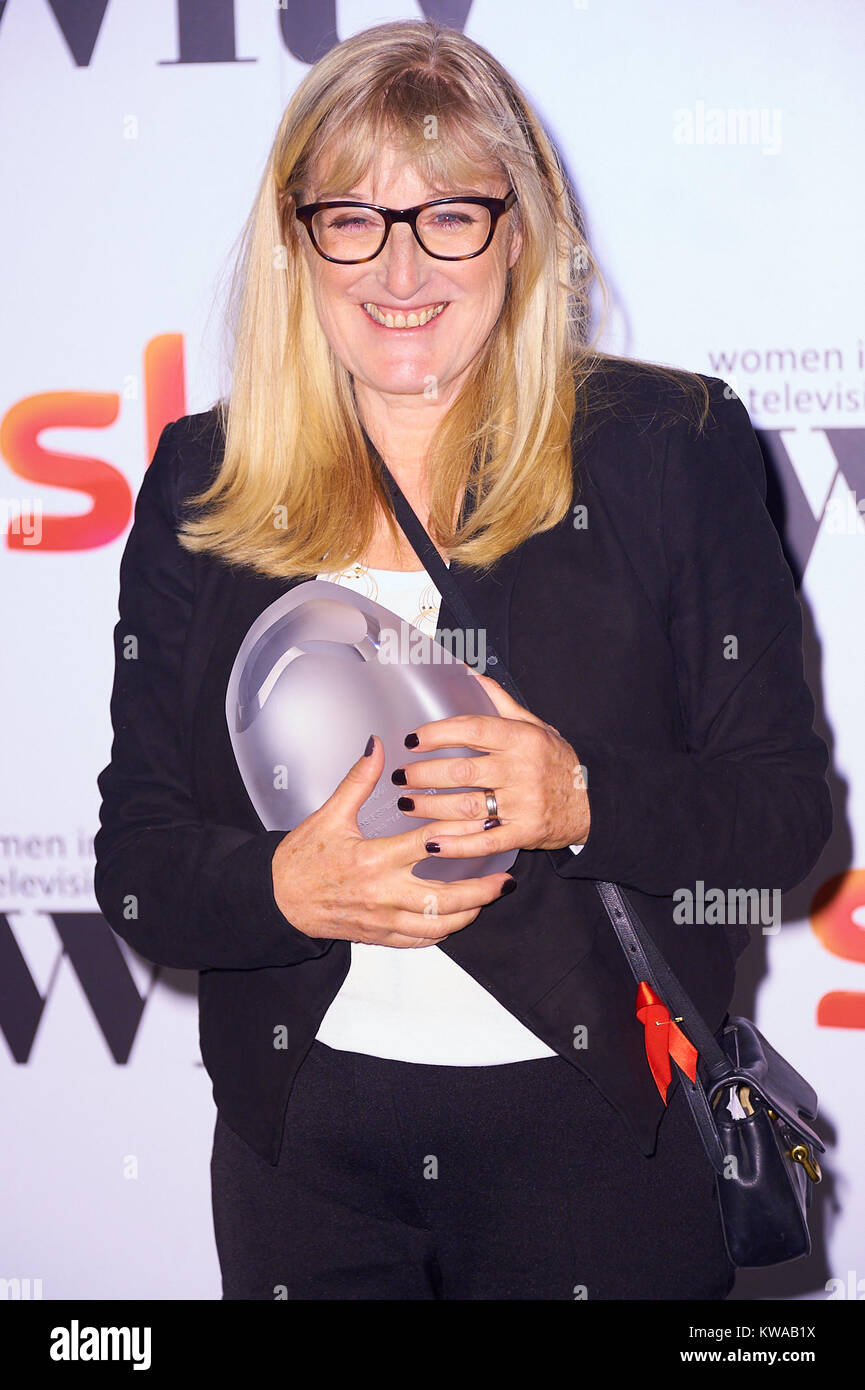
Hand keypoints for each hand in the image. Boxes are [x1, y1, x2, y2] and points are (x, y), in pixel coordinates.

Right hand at [271, 735, 515, 948]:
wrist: (277, 901)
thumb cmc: (300, 859)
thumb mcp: (328, 816)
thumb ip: (358, 781)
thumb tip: (376, 745)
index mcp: (373, 859)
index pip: (429, 845)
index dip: (462, 833)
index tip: (487, 824)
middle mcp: (383, 894)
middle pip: (445, 896)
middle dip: (481, 889)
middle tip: (507, 878)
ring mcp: (383, 920)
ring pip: (438, 924)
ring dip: (469, 912)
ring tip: (491, 898)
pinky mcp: (380, 936)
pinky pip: (421, 940)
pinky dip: (445, 931)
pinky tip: (460, 918)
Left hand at [392, 670, 589, 860]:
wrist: (593, 803)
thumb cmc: (559, 762)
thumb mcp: (537, 726)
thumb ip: (501, 703)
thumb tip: (470, 675)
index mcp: (522, 738)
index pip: (472, 730)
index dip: (437, 734)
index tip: (412, 740)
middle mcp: (522, 770)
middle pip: (461, 771)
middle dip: (423, 774)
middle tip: (400, 776)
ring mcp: (523, 804)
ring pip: (467, 806)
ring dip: (430, 807)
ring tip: (407, 804)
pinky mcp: (525, 833)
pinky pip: (484, 841)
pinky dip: (456, 845)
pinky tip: (432, 843)